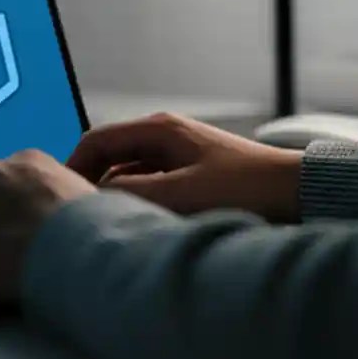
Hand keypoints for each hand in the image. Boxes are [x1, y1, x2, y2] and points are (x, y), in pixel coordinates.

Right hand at [67, 113, 303, 222]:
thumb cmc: (246, 187)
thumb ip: (130, 197)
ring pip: (131, 178)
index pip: (95, 141)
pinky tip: (143, 229)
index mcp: (159, 129)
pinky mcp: (195, 176)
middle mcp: (167, 137)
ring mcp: (181, 156)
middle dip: (93, 188)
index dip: (71, 169)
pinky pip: (153, 189)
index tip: (59, 199)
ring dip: (120, 200)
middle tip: (80, 220)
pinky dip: (142, 206)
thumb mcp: (179, 194)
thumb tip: (90, 203)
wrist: (298, 193)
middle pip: (110, 160)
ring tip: (111, 228)